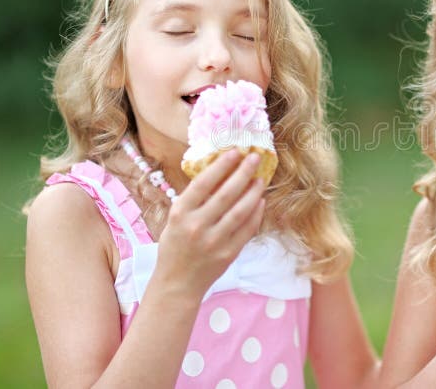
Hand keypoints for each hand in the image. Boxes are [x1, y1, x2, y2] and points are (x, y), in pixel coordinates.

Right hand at [155, 150, 265, 295]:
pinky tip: (260, 201)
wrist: (177, 283)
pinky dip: (256, 214)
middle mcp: (196, 226)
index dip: (221, 166)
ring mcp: (214, 241)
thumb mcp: (176, 219)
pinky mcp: (228, 254)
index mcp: (180, 214)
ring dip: (253, 192)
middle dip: (243, 173)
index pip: (203, 183)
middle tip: (255, 158)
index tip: (235, 152)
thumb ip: (194, 200)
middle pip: (226, 194)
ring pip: (240, 211)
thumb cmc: (175, 246)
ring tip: (260, 179)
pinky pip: (247, 229)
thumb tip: (220, 172)